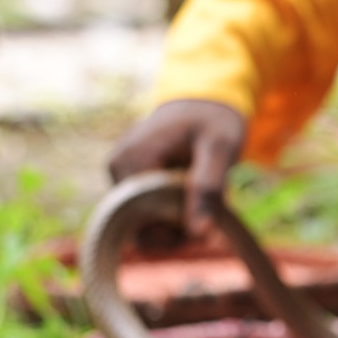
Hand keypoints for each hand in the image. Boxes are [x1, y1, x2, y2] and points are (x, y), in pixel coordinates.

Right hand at [109, 99, 245, 237]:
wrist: (202, 104)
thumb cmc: (213, 122)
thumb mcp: (220, 148)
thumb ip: (209, 188)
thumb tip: (199, 233)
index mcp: (134, 158)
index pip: (145, 221)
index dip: (177, 231)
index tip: (208, 224)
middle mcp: (117, 167)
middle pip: (138, 227)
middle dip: (175, 232)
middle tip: (208, 217)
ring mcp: (117, 174)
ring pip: (140, 225)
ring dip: (173, 226)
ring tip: (200, 206)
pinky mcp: (124, 180)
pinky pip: (142, 214)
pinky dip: (167, 216)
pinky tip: (188, 200)